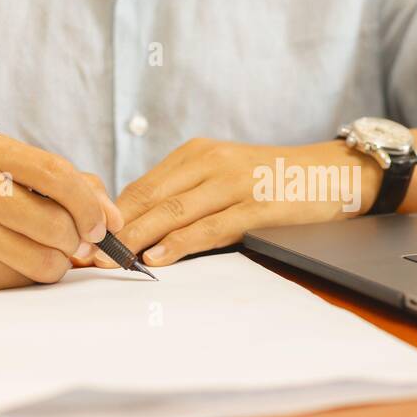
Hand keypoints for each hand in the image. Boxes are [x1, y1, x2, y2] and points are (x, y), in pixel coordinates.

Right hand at [0, 132, 121, 289]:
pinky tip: (6, 261)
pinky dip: (26, 276)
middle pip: (59, 223)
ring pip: (46, 259)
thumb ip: (63, 183)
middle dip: (77, 240)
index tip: (104, 224)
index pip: (60, 175)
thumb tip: (111, 217)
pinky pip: (20, 280)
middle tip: (74, 243)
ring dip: (55, 263)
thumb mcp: (4, 169)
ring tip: (39, 252)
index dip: (92, 205)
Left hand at [93, 138, 380, 268]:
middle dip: (116, 230)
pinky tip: (158, 257)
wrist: (332, 172)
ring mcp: (233, 181)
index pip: (141, 186)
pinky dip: (180, 243)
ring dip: (139, 238)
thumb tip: (138, 229)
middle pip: (149, 198)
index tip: (84, 242)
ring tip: (112, 263)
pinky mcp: (257, 203)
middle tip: (88, 258)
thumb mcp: (223, 177)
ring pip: (173, 211)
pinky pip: (211, 226)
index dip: (110, 217)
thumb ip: (187, 195)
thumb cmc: (274, 181)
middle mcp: (210, 160)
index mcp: (196, 153)